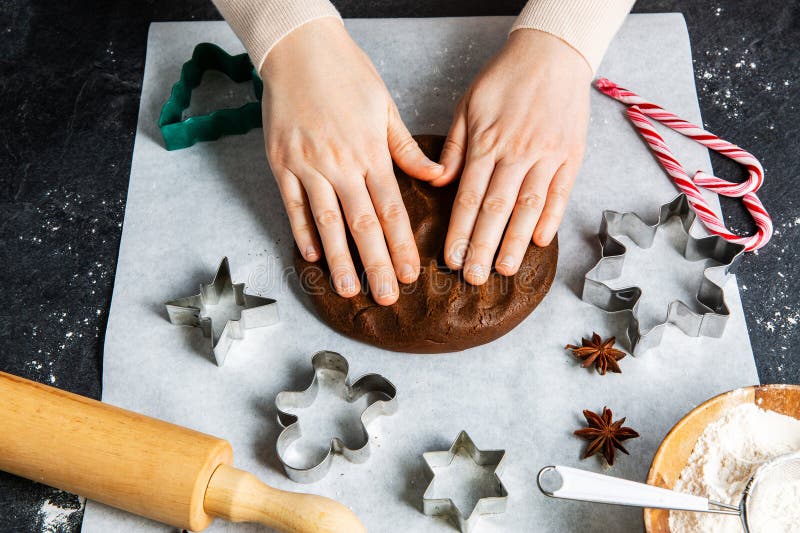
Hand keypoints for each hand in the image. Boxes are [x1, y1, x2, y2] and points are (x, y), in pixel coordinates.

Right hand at [261, 18, 442, 304]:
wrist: (299, 49)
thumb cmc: (346, 73)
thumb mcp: (386, 106)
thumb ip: (408, 149)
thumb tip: (438, 176)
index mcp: (371, 152)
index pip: (391, 210)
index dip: (402, 245)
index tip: (411, 273)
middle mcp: (340, 164)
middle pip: (362, 225)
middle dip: (377, 264)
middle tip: (387, 296)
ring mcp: (308, 166)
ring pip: (327, 223)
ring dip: (340, 260)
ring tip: (349, 290)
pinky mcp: (282, 164)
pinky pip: (294, 206)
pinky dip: (303, 233)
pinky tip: (313, 257)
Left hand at [435, 29, 591, 283]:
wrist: (552, 53)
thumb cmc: (504, 79)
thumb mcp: (468, 105)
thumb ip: (455, 147)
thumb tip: (440, 183)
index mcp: (487, 143)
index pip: (470, 197)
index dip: (460, 231)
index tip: (451, 258)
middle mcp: (517, 153)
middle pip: (497, 209)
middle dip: (484, 247)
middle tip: (473, 278)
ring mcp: (547, 155)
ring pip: (529, 207)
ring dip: (516, 242)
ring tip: (504, 270)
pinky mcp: (571, 156)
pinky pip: (560, 193)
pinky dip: (551, 219)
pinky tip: (539, 242)